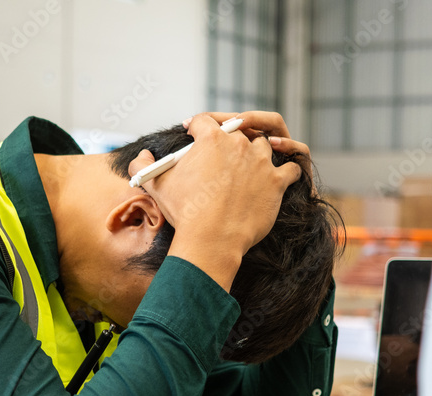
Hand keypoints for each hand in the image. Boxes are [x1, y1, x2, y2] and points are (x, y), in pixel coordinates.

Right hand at [127, 114, 301, 291]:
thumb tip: (141, 156)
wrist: (211, 239)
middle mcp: (239, 143)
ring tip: (252, 167)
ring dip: (259, 153)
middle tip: (222, 157)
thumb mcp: (155, 185)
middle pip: (238, 131)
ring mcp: (261, 162)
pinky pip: (290, 167)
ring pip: (266, 146)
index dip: (196, 127)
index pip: (204, 121)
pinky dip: (287, 171)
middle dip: (229, 141)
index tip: (193, 135)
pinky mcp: (277, 182)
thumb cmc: (183, 211)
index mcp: (211, 138)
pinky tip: (280, 178)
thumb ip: (142, 165)